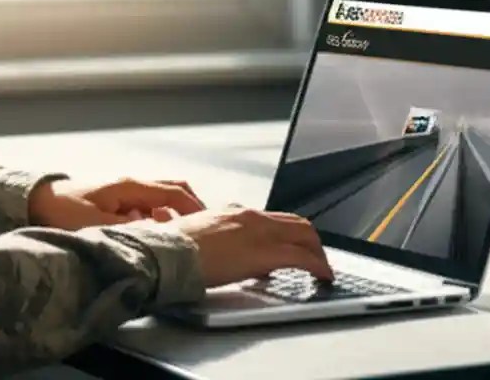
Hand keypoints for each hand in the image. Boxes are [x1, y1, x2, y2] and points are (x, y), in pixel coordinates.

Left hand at [28, 177, 205, 230]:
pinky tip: (153, 236)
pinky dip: (159, 218)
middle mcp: (132, 185)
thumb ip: (129, 231)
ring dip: (174, 215)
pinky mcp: (116, 200)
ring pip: (161, 198)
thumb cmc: (63, 211)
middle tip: (203, 230)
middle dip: (192, 208)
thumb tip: (158, 237)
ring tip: (182, 238)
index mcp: (131, 187)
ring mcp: (124, 190)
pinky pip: (148, 206)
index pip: (175, 194)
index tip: (209, 227)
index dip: (195, 210)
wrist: (36, 200)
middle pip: (174, 190)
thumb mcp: (96, 225)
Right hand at [148, 204, 333, 285]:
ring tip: (322, 268)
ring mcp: (259, 233)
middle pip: (296, 223)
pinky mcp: (264, 253)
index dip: (288, 233)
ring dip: (318, 252)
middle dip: (311, 240)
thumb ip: (212, 238)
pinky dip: (318, 266)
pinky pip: (302, 257)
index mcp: (233, 213)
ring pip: (304, 235)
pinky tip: (323, 275)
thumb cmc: (172, 247)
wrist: (167, 252)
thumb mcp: (195, 235)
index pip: (272, 218)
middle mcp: (250, 217)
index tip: (292, 246)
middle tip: (316, 257)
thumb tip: (214, 248)